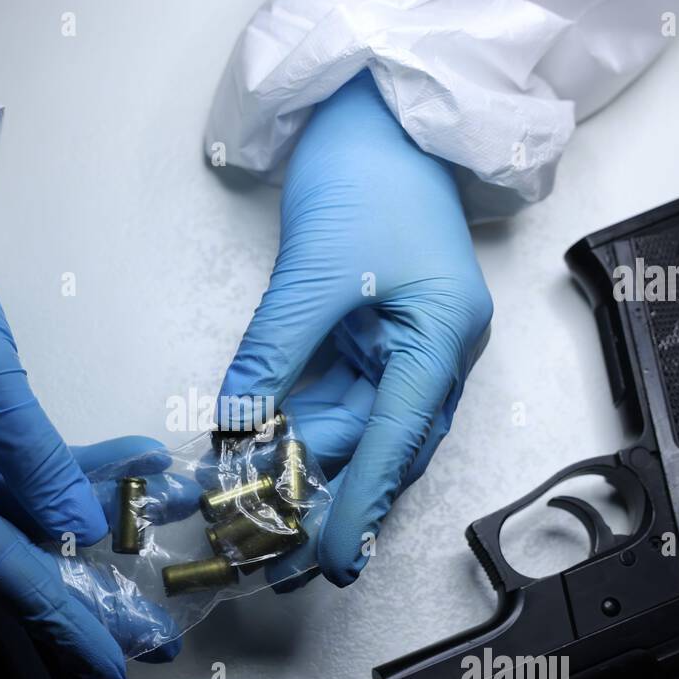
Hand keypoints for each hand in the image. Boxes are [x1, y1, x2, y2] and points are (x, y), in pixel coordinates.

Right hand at [0, 190, 173, 678]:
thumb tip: (81, 535)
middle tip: (152, 633)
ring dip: (92, 524)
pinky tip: (133, 461)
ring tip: (158, 539)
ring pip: (25, 519)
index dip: (65, 623)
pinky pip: (19, 473)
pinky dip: (71, 471)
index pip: (5, 575)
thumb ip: (39, 467)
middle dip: (89, 593)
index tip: (112, 665)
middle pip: (17, 562)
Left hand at [220, 72, 492, 586]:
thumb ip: (273, 352)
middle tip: (280, 554)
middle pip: (381, 446)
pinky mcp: (374, 340)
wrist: (378, 120)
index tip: (332, 558)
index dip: (362, 500)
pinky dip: (304, 431)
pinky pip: (341, 402)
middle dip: (329, 499)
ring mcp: (406, 348)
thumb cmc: (366, 178)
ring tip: (262, 521)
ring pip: (358, 431)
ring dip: (311, 471)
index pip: (396, 437)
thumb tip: (236, 423)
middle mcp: (433, 354)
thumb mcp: (314, 272)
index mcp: (443, 337)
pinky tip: (269, 464)